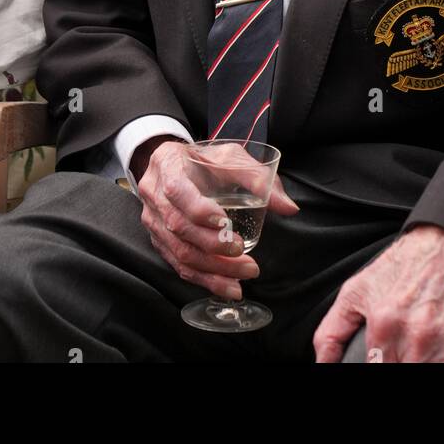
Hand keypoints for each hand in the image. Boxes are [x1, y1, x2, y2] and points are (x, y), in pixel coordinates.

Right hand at [133, 137, 299, 300]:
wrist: (168, 165)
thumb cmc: (201, 160)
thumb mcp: (229, 157)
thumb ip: (258, 178)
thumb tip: (289, 208)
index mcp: (168, 168)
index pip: (178, 191)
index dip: (200, 210)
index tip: (227, 223)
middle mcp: (155, 197)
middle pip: (180, 228)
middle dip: (214, 248)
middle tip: (244, 256)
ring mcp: (153, 222)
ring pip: (179, 252)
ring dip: (212, 270)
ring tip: (241, 279)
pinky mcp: (159, 241)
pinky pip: (178, 265)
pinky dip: (202, 279)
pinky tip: (224, 286)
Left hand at [313, 223, 443, 362]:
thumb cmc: (404, 267)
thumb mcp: (357, 291)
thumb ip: (332, 333)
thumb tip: (322, 366)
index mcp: (385, 324)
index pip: (376, 375)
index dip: (378, 373)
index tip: (383, 363)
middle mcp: (418, 336)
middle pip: (408, 376)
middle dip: (403, 366)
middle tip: (404, 355)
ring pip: (438, 378)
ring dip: (430, 369)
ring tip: (424, 354)